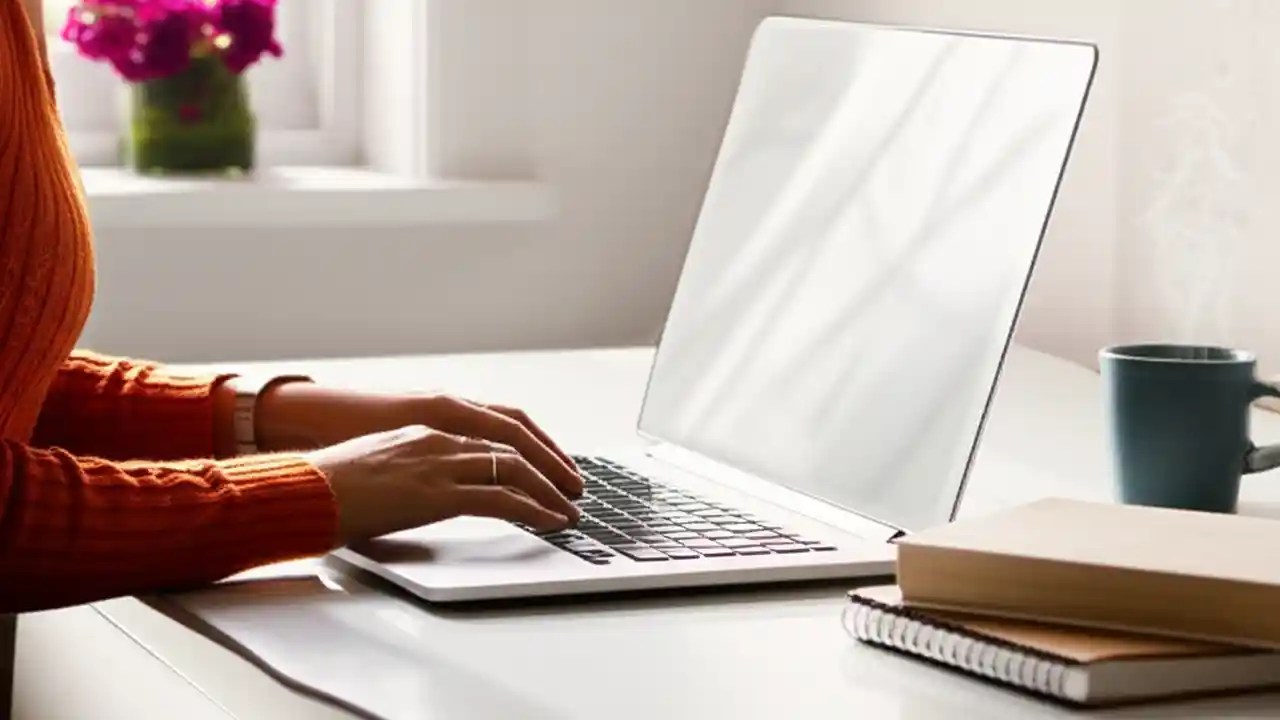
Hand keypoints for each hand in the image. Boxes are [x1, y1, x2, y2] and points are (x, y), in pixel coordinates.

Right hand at [306, 424, 580, 545]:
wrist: (305, 490)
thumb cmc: (331, 484)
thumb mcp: (380, 464)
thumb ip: (411, 467)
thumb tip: (423, 487)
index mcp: (427, 428)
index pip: (495, 429)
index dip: (530, 446)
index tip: (550, 463)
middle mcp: (440, 438)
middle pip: (514, 444)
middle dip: (550, 467)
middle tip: (573, 487)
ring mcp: (440, 463)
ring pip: (515, 469)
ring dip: (549, 492)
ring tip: (570, 510)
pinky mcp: (438, 493)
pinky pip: (502, 499)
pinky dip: (533, 510)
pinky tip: (550, 522)